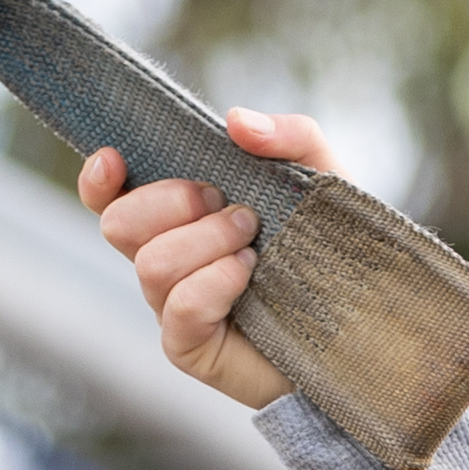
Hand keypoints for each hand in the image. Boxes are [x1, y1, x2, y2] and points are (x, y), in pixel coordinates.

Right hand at [80, 108, 339, 408]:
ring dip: (204, 241)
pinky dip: (214, 281)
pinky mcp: (192, 348)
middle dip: (171, 201)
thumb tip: (235, 122)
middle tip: (231, 205)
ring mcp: (174, 307)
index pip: (112, 199)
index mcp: (180, 219)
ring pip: (151, 264)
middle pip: (118, 225)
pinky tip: (249, 272)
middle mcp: (168, 262)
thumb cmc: (336, 249)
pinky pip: (180, 308)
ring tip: (252, 240)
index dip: (99, 180)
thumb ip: (289, 137)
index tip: (115, 158)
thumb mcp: (324, 178)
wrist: (369, 325)